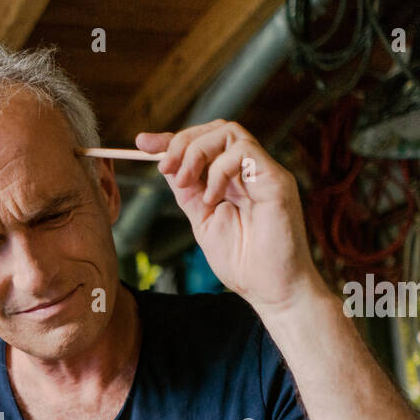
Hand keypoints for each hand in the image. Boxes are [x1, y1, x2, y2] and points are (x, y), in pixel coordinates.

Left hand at [136, 121, 325, 317]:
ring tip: (185, 182)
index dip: (172, 139)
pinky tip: (212, 198)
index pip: (203, 144)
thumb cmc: (243, 263)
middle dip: (182, 141)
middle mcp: (249, 171)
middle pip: (216, 129)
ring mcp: (264, 172)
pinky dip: (219, 170)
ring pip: (229, 132)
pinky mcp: (277, 180)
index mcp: (232, 179)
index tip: (142, 143)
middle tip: (165, 166)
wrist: (271, 290)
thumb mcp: (203, 222)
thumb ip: (188, 193)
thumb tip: (167, 167)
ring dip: (197, 152)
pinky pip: (245, 152)